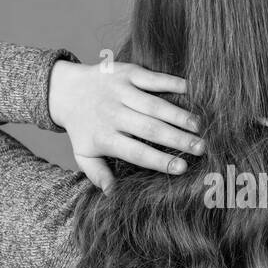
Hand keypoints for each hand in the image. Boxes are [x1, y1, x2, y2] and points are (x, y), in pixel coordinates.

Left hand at [48, 60, 200, 191]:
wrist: (66, 89)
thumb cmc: (82, 127)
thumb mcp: (84, 154)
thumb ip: (98, 175)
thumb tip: (113, 194)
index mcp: (105, 137)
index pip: (137, 152)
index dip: (160, 160)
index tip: (182, 168)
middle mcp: (113, 114)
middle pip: (150, 129)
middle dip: (178, 139)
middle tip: (201, 148)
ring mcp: (120, 91)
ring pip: (154, 105)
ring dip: (179, 115)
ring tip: (199, 126)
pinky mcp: (126, 73)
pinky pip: (153, 79)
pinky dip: (172, 83)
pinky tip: (191, 91)